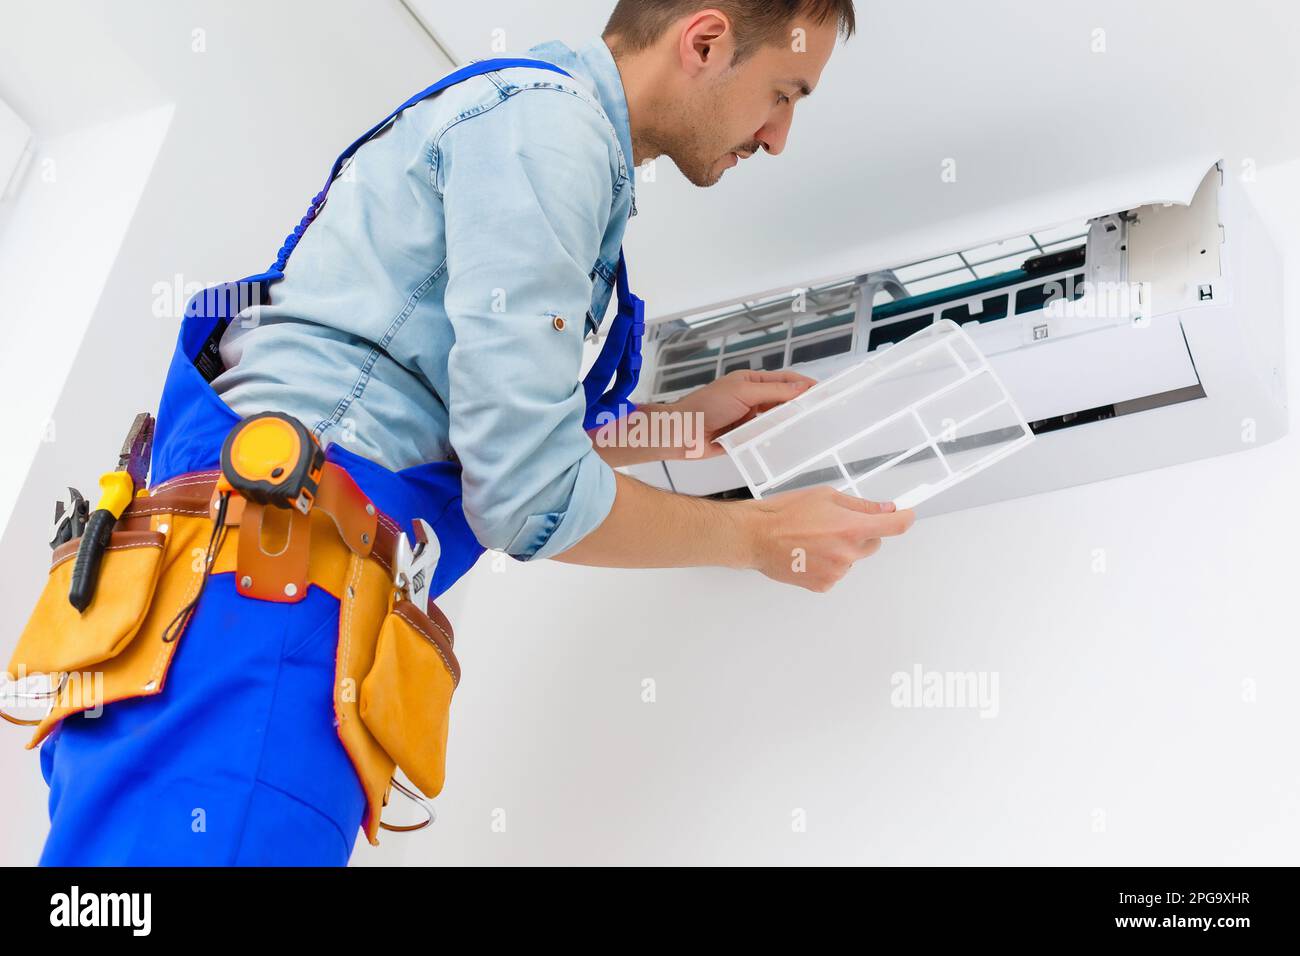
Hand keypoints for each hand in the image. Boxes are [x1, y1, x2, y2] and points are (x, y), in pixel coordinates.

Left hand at [672, 369, 816, 458]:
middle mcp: (751, 399)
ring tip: (808, 426)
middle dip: (799, 404)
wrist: (682, 432)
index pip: (784, 380)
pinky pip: (764, 438)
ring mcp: (748, 419)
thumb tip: (800, 388)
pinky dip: (774, 439)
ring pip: (775, 420)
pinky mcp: (744, 438)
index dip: (803, 385)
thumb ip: (772, 391)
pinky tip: (786, 442)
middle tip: (821, 411)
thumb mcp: (742, 392)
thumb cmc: (706, 406)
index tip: (822, 391)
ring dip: (788, 422)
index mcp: (750, 382)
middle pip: (782, 401)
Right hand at [739, 486, 914, 591]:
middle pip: (873, 544)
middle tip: (835, 524)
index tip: (906, 516)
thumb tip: (885, 508)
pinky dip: (827, 564)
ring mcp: (836, 572)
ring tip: (812, 539)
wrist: (756, 536)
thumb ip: (860, 505)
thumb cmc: (784, 514)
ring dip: (841, 549)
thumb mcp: (825, 497)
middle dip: (862, 533)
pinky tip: (808, 553)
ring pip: (852, 559)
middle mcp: (847, 553)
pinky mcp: (823, 585)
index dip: (904, 519)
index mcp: (851, 528)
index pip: (894, 526)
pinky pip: (836, 573)